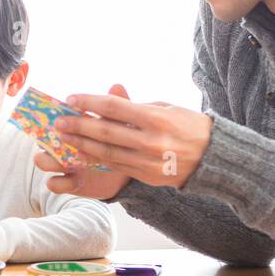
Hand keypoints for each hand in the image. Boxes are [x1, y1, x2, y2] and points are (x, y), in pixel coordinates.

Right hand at [36, 84, 133, 199]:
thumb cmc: (119, 137)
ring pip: (42, 161)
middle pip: (41, 139)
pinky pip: (53, 184)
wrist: (129, 165)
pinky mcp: (68, 182)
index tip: (62, 115)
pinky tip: (75, 180)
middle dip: (47, 139)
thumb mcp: (120, 121)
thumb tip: (117, 86)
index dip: (54, 117)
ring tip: (65, 162)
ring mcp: (62, 163)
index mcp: (69, 125)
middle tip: (62, 136)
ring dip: (51, 160)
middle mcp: (60, 143)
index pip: (52, 118)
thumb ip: (117, 107)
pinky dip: (60, 182)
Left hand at [52, 82, 212, 190]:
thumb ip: (136, 108)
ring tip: (63, 138)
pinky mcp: (147, 176)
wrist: (216, 158)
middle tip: (59, 121)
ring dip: (82, 144)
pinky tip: (81, 153)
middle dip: (79, 125)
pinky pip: (116, 166)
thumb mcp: (166, 109)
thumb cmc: (190, 126)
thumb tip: (105, 105)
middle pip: (106, 131)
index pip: (115, 107)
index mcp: (156, 118)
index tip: (71, 99)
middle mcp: (151, 141)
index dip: (90, 102)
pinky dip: (96, 159)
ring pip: (107, 152)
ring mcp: (148, 161)